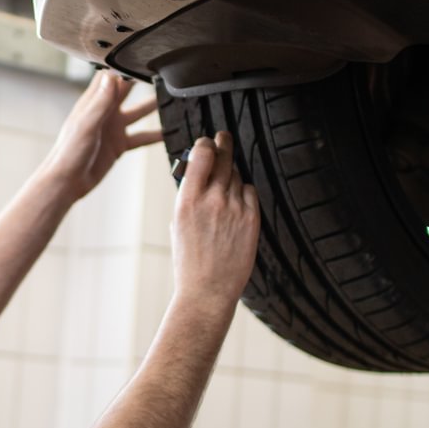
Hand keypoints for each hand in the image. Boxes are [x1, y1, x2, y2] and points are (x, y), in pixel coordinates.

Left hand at [40, 71, 162, 199]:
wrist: (68, 181)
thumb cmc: (69, 152)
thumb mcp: (86, 124)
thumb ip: (100, 102)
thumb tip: (112, 76)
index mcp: (95, 101)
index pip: (112, 74)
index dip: (125, 62)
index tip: (143, 51)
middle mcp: (106, 111)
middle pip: (128, 89)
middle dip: (144, 78)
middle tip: (164, 67)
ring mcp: (114, 127)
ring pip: (139, 112)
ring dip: (154, 105)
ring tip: (174, 95)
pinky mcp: (120, 144)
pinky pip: (142, 136)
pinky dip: (156, 135)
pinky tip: (171, 133)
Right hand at [172, 132, 259, 301]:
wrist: (207, 290)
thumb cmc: (188, 260)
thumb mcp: (177, 223)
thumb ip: (188, 196)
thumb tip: (198, 174)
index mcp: (187, 200)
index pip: (201, 154)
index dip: (205, 144)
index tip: (206, 142)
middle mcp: (212, 199)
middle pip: (224, 157)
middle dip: (223, 143)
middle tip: (223, 138)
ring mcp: (234, 208)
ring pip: (237, 174)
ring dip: (231, 174)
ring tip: (224, 185)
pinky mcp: (251, 218)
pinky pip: (250, 192)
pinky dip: (244, 192)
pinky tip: (236, 202)